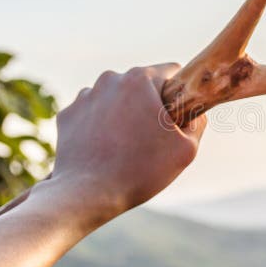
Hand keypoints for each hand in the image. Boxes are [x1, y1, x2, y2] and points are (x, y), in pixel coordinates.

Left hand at [0, 63, 205, 226]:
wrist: (88, 194)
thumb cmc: (140, 170)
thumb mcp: (187, 149)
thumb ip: (197, 122)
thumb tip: (194, 113)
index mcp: (139, 79)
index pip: (171, 72)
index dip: (179, 94)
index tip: (176, 118)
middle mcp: (109, 80)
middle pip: (141, 85)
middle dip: (149, 105)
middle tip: (151, 138)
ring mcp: (85, 97)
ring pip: (116, 98)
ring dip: (124, 115)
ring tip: (126, 147)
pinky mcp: (67, 115)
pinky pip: (93, 113)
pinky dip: (101, 127)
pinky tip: (106, 150)